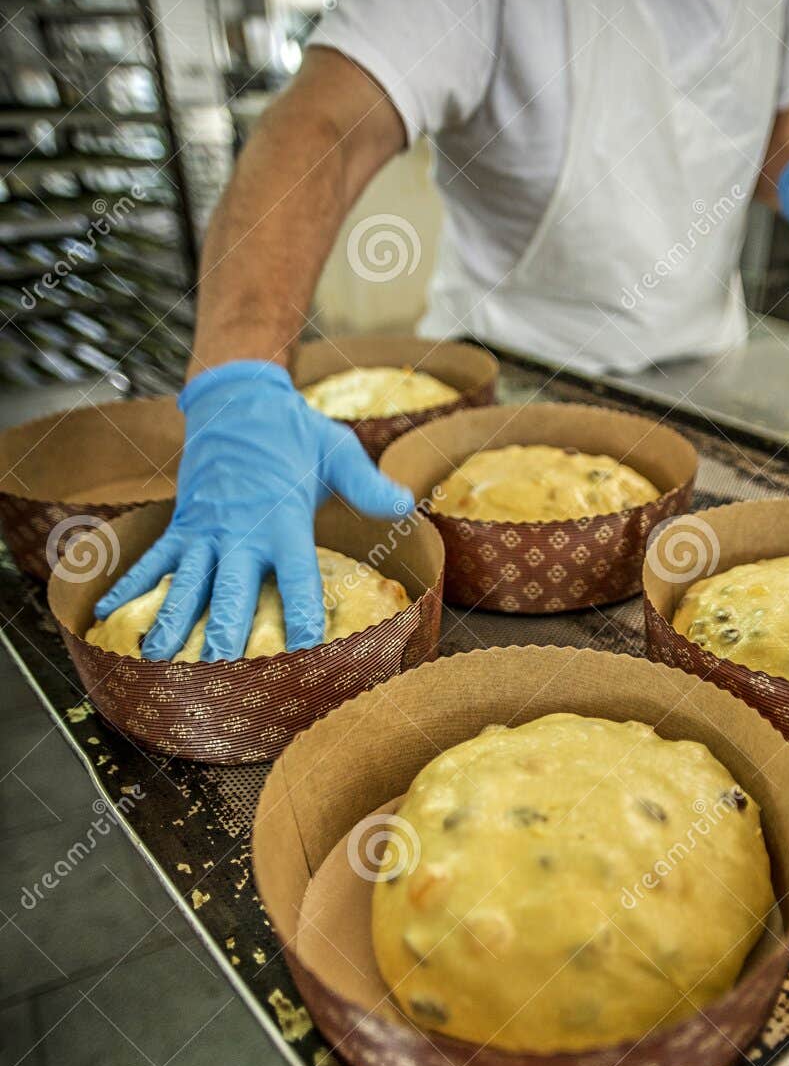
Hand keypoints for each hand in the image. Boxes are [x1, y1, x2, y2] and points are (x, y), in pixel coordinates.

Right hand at [94, 359, 415, 660]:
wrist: (238, 400)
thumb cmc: (294, 432)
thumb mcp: (336, 449)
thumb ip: (367, 483)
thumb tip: (406, 503)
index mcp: (283, 518)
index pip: (296, 573)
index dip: (300, 611)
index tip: (303, 647)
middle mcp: (240, 530)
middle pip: (232, 587)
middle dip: (225, 627)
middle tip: (217, 666)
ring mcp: (205, 529)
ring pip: (185, 581)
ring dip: (171, 618)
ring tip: (157, 655)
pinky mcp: (182, 525)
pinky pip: (151, 559)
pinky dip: (128, 584)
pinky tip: (106, 614)